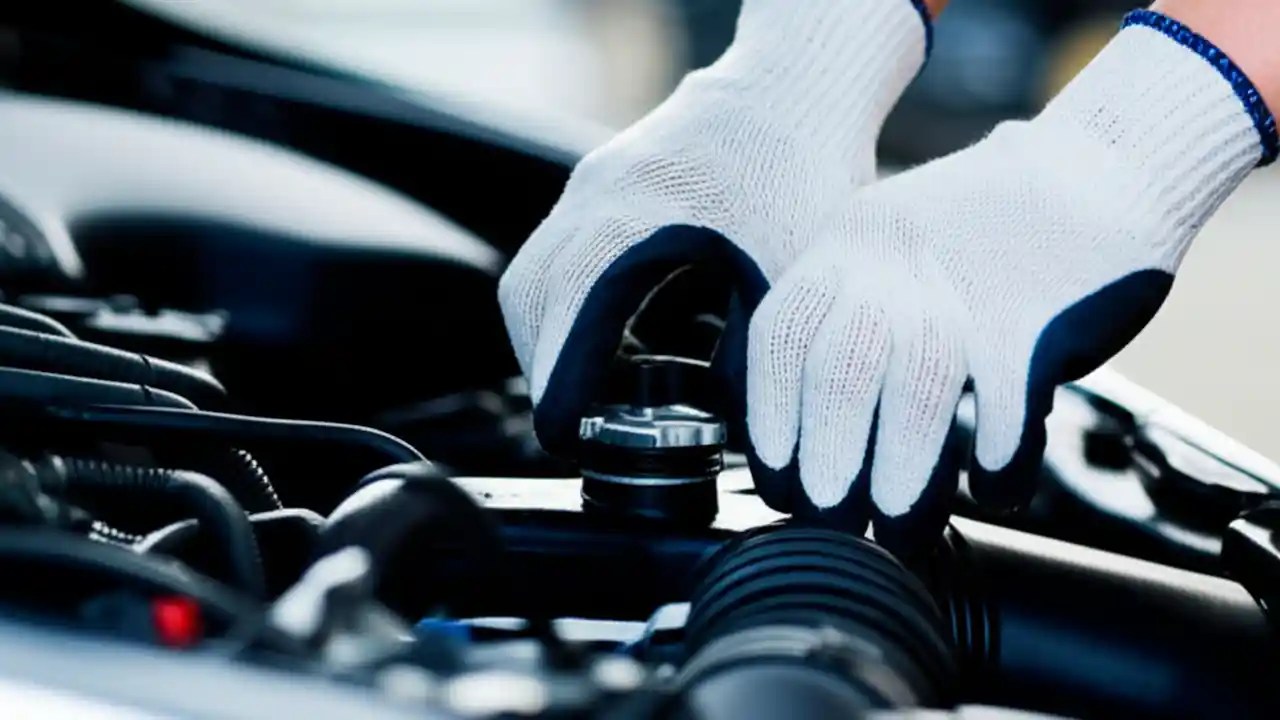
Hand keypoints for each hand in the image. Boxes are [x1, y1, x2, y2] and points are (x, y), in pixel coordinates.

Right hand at [499, 0, 932, 454]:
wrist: (798, 88)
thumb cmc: (801, 175)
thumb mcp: (785, 283)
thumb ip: (752, 361)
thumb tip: (736, 433)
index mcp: (631, 228)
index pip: (564, 328)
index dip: (560, 393)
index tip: (565, 439)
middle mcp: (596, 200)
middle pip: (529, 299)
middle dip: (541, 366)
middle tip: (570, 419)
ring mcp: (594, 182)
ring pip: (537, 271)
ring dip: (549, 331)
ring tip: (584, 382)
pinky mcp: (606, 176)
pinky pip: (561, 246)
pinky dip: (569, 296)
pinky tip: (611, 326)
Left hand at [746, 10, 1278, 552]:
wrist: (1101, 164)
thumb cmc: (987, 224)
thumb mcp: (891, 238)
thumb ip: (846, 306)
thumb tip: (808, 415)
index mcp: (849, 241)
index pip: (781, 336)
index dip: (769, 417)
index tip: (779, 479)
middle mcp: (895, 257)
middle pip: (838, 373)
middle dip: (828, 460)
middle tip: (831, 520)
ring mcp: (968, 282)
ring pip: (918, 395)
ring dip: (906, 476)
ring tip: (901, 530)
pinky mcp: (1039, 314)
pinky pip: (1007, 410)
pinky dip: (999, 464)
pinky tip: (995, 488)